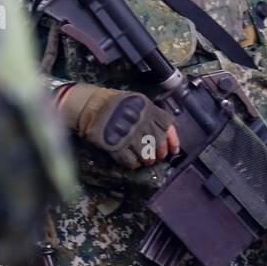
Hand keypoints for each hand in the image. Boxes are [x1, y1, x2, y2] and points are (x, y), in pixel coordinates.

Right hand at [58, 83, 180, 169]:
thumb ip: (152, 114)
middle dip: (160, 152)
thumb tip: (165, 132)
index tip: (173, 150)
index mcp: (148, 109)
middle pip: (159, 142)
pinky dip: (133, 163)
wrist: (93, 105)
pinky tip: (133, 161)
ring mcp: (128, 134)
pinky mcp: (116, 145)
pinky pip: (130, 161)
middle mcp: (141, 121)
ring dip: (148, 160)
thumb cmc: (117, 103)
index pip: (167, 126)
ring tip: (146, 160)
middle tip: (158, 156)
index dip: (173, 140)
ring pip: (146, 154)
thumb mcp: (138, 102)